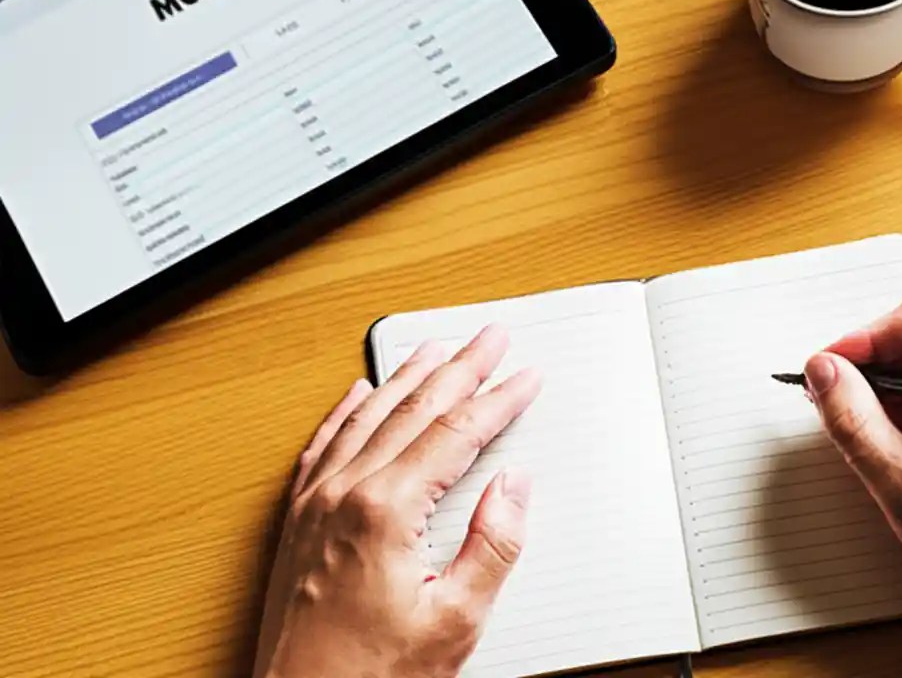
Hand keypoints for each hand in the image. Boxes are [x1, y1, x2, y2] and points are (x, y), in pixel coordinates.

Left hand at [253, 326, 540, 677]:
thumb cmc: (370, 677)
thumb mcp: (455, 620)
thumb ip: (492, 546)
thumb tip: (514, 488)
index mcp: (385, 511)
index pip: (456, 434)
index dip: (498, 400)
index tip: (524, 377)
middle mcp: (343, 494)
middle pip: (414, 410)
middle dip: (460, 368)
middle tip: (491, 338)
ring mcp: (314, 504)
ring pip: (368, 416)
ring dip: (407, 377)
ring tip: (436, 348)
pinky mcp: (296, 522)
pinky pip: (322, 445)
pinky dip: (345, 411)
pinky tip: (357, 394)